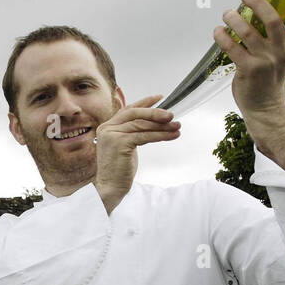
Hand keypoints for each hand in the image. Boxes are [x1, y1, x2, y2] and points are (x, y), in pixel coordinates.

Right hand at [93, 95, 180, 212]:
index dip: (144, 103)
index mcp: (107, 127)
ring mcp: (112, 135)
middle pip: (135, 114)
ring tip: (177, 126)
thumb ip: (133, 132)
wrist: (110, 187)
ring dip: (162, 126)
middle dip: (155, 113)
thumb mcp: (125, 145)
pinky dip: (160, 135)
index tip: (159, 98)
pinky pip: (144, 136)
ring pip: (142, 125)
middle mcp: (107, 128)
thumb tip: (153, 122)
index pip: (128, 110)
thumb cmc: (119, 169)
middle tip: (172, 115)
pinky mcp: (120, 143)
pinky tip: (171, 136)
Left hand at [217, 0, 284, 120]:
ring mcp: (266, 61)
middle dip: (258, 3)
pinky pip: (232, 47)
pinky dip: (222, 36)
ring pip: (247, 32)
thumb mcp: (283, 54)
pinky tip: (218, 31)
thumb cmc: (270, 76)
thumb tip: (258, 8)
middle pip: (273, 20)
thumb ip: (278, 35)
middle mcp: (282, 50)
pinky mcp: (249, 70)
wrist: (265, 106)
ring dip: (233, 18)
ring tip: (227, 13)